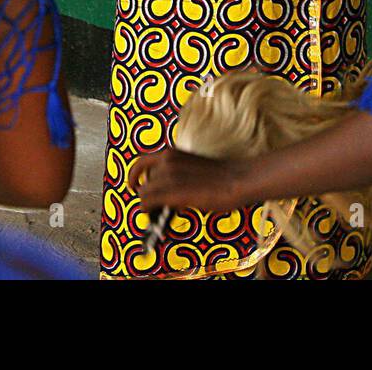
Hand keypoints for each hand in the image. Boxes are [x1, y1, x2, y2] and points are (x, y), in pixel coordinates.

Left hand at [128, 148, 254, 211]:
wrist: (237, 178)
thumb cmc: (220, 176)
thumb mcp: (191, 167)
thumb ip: (174, 175)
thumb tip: (162, 195)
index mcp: (171, 153)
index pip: (141, 163)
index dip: (134, 177)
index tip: (134, 186)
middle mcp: (166, 162)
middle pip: (143, 184)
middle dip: (145, 197)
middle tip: (152, 209)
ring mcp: (169, 176)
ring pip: (144, 195)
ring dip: (148, 207)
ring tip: (157, 216)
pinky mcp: (173, 192)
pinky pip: (148, 203)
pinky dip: (148, 211)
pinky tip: (156, 217)